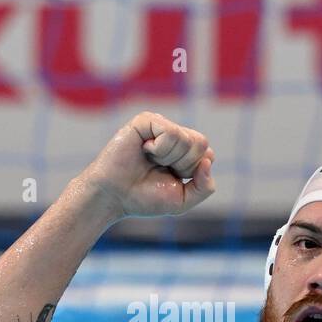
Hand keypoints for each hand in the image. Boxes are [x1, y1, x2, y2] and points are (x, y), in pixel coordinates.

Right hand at [78, 111, 215, 218]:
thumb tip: (207, 161)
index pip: (208, 154)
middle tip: (160, 169)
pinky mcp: (146, 120)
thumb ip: (204, 187)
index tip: (171, 179)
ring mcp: (160, 125)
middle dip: (183, 164)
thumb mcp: (182, 201)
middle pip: (201, 143)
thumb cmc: (144, 198)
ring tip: (150, 160)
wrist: (114, 196)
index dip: (191, 172)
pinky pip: (170, 131)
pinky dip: (159, 148)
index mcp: (185, 152)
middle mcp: (175, 135)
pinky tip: (145, 150)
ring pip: (186, 138)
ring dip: (168, 157)